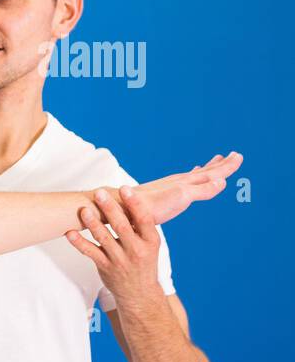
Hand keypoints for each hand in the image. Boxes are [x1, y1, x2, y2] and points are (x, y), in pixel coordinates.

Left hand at [67, 185, 163, 304]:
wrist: (140, 294)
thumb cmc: (143, 262)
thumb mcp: (150, 244)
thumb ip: (140, 225)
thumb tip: (128, 199)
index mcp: (150, 241)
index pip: (144, 219)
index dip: (135, 203)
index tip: (125, 189)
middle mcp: (136, 250)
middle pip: (121, 226)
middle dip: (110, 208)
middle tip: (99, 193)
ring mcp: (120, 260)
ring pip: (104, 238)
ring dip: (92, 223)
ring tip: (83, 209)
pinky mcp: (105, 267)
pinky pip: (90, 252)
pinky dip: (79, 242)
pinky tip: (70, 233)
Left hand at [125, 152, 242, 224]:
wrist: (123, 206)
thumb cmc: (151, 205)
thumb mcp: (181, 197)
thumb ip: (201, 189)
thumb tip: (223, 181)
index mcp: (187, 183)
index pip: (212, 173)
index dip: (226, 167)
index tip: (238, 156)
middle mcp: (180, 182)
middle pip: (205, 171)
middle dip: (220, 165)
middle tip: (232, 155)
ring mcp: (171, 187)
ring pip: (195, 175)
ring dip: (207, 168)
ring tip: (214, 162)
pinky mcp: (162, 194)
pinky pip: (183, 182)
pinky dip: (192, 177)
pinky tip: (189, 177)